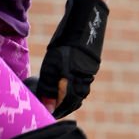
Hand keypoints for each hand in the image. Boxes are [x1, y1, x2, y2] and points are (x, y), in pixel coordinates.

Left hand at [36, 0, 108, 117]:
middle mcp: (84, 82)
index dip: (55, 111)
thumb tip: (48, 108)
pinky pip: (83, 84)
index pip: (65, 105)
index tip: (46, 114)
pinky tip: (66, 85)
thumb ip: (48, 88)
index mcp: (74, 84)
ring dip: (69, 99)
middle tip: (51, 110)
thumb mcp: (51, 66)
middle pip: (74, 102)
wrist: (84, 24)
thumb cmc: (64, 45)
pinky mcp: (91, 67)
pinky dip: (74, 89)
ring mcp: (89, 74)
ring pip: (79, 93)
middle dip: (63, 107)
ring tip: (57, 100)